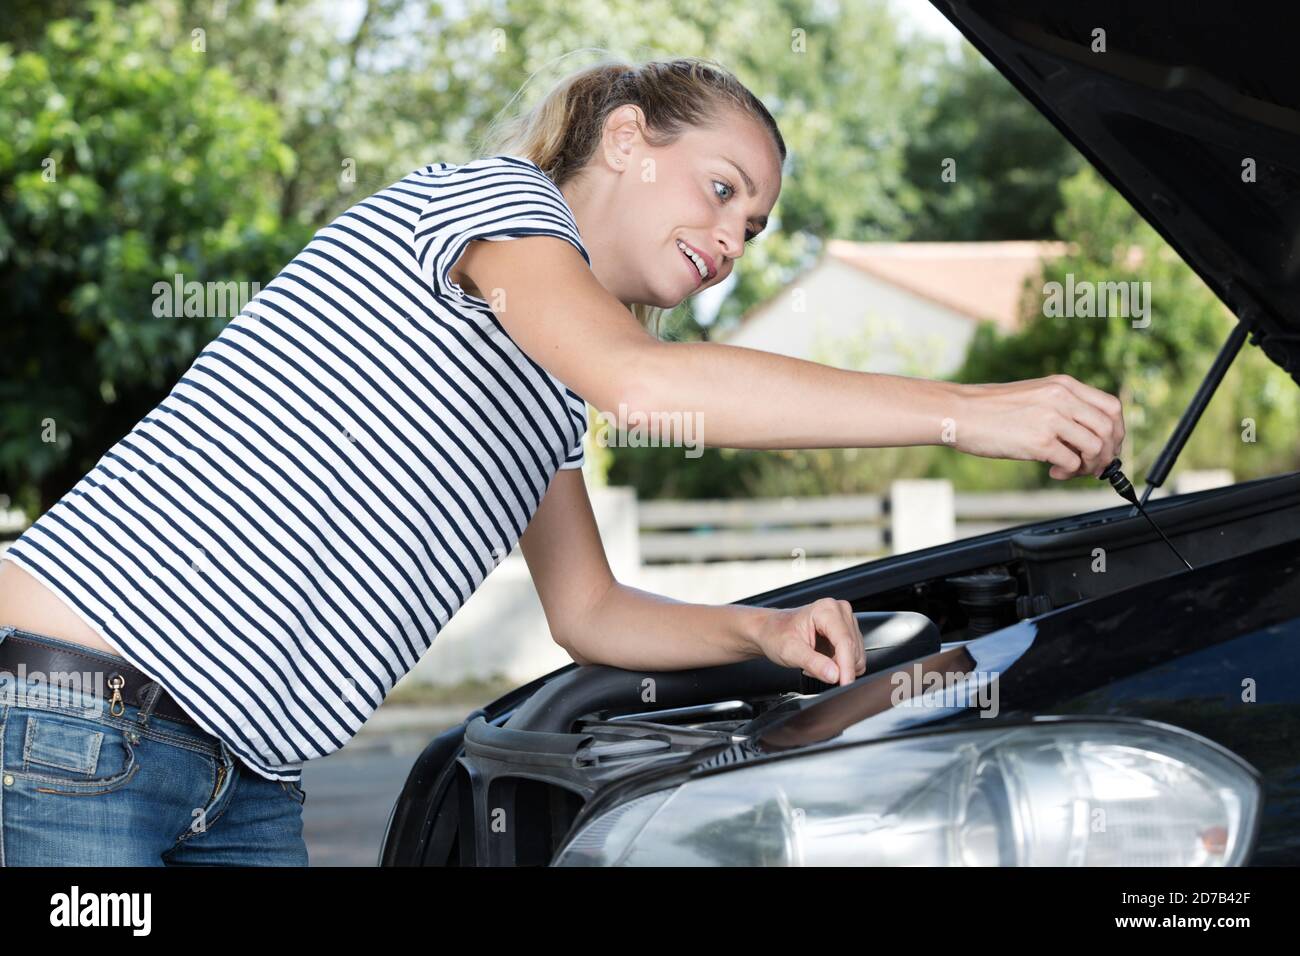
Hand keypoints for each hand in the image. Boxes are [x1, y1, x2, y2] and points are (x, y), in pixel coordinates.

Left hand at [750, 598, 865, 686]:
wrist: (771, 630)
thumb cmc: (776, 635)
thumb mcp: (791, 651)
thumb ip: (814, 663)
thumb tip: (835, 675)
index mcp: (826, 610)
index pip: (845, 642)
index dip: (847, 666)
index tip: (845, 684)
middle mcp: (840, 611)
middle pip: (853, 649)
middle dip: (837, 667)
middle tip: (811, 668)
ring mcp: (845, 620)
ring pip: (856, 654)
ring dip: (838, 666)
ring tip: (815, 662)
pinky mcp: (848, 631)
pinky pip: (854, 656)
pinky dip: (840, 664)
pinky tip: (823, 660)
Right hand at [951, 374, 1125, 479]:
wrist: (959, 412)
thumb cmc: (989, 408)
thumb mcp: (1033, 395)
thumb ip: (1060, 407)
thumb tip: (1083, 434)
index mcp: (1063, 385)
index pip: (1111, 407)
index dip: (1117, 431)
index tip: (1108, 446)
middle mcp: (1062, 399)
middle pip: (1109, 428)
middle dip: (1108, 453)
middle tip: (1095, 465)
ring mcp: (1052, 419)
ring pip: (1096, 446)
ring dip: (1091, 465)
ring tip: (1072, 470)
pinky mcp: (1039, 441)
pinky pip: (1072, 462)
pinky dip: (1069, 472)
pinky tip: (1053, 471)